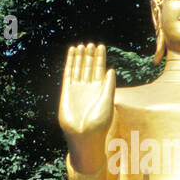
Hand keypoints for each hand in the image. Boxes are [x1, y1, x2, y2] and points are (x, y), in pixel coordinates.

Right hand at [59, 43, 115, 174]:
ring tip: (81, 45)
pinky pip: (69, 74)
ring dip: (80, 57)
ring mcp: (78, 89)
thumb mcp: (107, 101)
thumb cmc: (99, 122)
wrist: (83, 135)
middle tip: (91, 44)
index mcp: (101, 90)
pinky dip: (70, 63)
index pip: (100, 69)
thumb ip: (109, 85)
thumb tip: (111, 70)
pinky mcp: (67, 91)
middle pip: (89, 67)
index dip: (100, 58)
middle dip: (90, 56)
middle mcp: (89, 88)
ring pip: (79, 69)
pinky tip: (71, 54)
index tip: (100, 46)